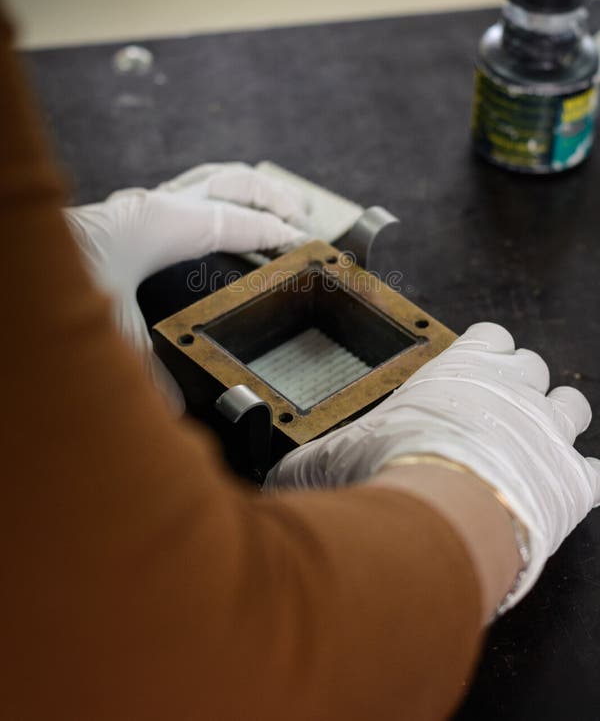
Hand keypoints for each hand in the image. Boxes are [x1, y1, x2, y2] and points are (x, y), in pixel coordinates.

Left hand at [66, 162, 306, 411]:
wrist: (14, 257)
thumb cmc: (59, 280)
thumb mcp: (112, 333)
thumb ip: (152, 375)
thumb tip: (178, 410)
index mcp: (167, 224)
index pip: (241, 221)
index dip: (278, 231)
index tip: (307, 242)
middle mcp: (158, 205)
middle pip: (232, 182)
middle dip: (272, 195)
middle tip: (302, 213)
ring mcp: (143, 204)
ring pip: (208, 178)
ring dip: (244, 189)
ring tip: (271, 205)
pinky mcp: (128, 212)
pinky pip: (188, 192)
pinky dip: (216, 199)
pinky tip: (214, 224)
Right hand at [267, 322, 599, 608]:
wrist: (444, 514)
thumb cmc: (393, 466)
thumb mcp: (336, 453)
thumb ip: (312, 457)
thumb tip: (276, 474)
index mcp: (465, 368)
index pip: (490, 337)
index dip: (485, 351)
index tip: (474, 368)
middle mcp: (514, 389)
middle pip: (534, 367)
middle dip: (520, 386)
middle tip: (495, 412)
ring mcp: (548, 432)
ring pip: (571, 406)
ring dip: (554, 421)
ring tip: (529, 444)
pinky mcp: (573, 481)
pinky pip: (592, 471)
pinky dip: (579, 479)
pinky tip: (559, 489)